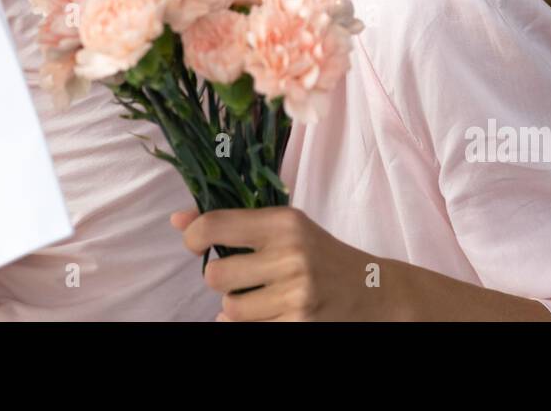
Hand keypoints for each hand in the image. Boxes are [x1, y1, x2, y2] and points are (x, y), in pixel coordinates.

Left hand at [171, 206, 397, 320]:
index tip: (195, 243)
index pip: (215, 225)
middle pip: (215, 275)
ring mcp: (297, 294)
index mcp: (285, 222)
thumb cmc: (321, 254)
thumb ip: (234, 222)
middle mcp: (291, 255)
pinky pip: (247, 330)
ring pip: (229, 308)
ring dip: (236, 307)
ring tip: (260, 297)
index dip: (194, 236)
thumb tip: (177, 219)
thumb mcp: (286, 228)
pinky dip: (250, 325)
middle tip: (240, 276)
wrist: (373, 291)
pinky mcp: (299, 324)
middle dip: (221, 279)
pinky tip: (268, 314)